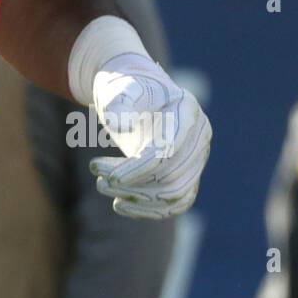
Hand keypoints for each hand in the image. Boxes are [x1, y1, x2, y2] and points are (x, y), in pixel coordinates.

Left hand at [89, 54, 210, 219]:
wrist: (131, 91)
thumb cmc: (123, 87)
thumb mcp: (116, 89)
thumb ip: (118, 104)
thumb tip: (123, 126)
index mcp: (187, 110)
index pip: (168, 150)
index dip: (140, 168)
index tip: (110, 177)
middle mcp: (199, 136)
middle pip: (171, 175)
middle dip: (132, 184)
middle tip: (99, 180)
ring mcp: (196, 157)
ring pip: (174, 193)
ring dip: (137, 198)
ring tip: (102, 186)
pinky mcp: (188, 173)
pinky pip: (177, 201)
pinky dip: (149, 210)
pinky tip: (119, 205)